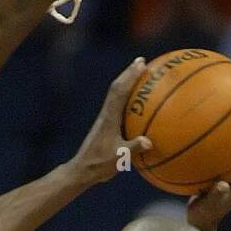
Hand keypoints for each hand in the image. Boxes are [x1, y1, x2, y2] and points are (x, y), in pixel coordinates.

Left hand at [69, 58, 151, 184]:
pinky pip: (118, 106)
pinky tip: (138, 101)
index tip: (141, 64)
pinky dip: (127, 98)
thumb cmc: (99, 165)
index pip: (119, 92)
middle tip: (142, 61)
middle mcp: (106, 114)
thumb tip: (149, 142)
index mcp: (109, 119)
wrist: (81, 170)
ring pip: (116, 95)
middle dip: (129, 72)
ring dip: (127, 82)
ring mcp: (105, 119)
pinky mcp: (105, 125)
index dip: (130, 76)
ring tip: (140, 74)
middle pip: (117, 87)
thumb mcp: (118, 158)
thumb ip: (133, 149)